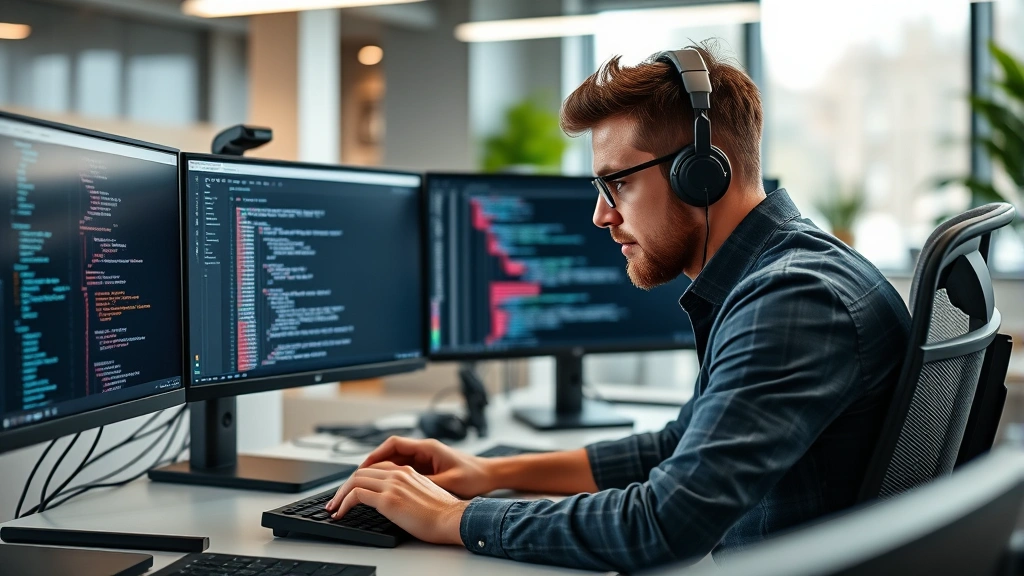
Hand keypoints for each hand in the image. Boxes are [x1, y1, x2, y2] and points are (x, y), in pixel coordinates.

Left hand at [325, 461, 468, 544]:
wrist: (453, 518)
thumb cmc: (444, 513)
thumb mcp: (425, 494)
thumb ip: (410, 491)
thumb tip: (399, 501)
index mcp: (408, 471)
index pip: (375, 468)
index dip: (359, 478)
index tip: (351, 490)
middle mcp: (398, 474)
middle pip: (361, 472)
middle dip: (344, 486)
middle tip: (336, 500)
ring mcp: (392, 485)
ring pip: (354, 480)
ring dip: (340, 494)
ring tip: (334, 507)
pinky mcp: (387, 500)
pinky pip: (356, 495)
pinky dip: (344, 503)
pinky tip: (341, 513)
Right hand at [358, 436, 496, 498]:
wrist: (490, 475)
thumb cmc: (474, 476)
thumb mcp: (449, 482)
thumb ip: (427, 483)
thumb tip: (405, 490)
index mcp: (428, 448)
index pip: (394, 444)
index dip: (375, 454)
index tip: (362, 466)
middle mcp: (425, 451)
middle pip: (391, 453)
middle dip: (373, 464)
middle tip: (357, 479)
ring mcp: (426, 459)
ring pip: (396, 462)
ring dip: (382, 472)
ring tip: (366, 486)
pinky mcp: (428, 468)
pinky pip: (405, 470)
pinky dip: (393, 478)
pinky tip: (385, 490)